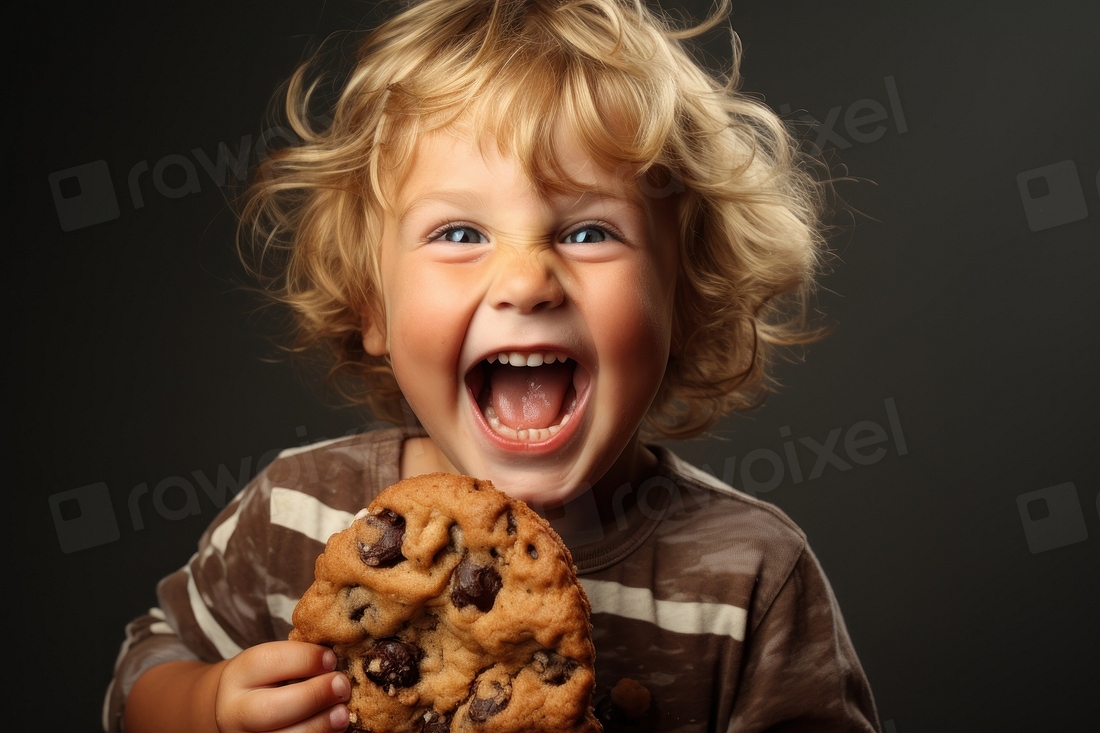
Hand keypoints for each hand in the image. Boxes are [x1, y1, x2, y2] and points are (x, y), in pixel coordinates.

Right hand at [214, 641, 350, 732]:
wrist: (241, 712)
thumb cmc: (270, 680)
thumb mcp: (275, 664)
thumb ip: (301, 660)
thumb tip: (341, 658)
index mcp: (238, 676)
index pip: (268, 662)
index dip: (305, 659)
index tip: (332, 658)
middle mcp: (235, 711)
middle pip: (272, 708)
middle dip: (314, 696)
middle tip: (342, 685)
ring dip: (320, 725)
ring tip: (343, 713)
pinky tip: (333, 728)